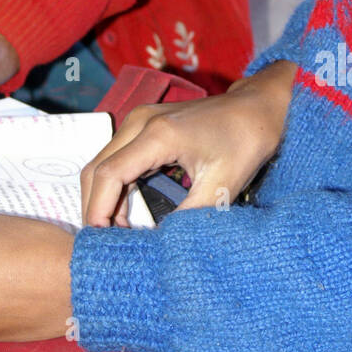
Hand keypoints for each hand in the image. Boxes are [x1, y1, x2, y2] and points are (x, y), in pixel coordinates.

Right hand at [81, 59, 297, 225]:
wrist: (257, 107)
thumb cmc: (245, 141)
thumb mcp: (221, 186)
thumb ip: (188, 216)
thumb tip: (160, 243)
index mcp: (158, 135)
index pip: (109, 175)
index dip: (98, 210)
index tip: (102, 240)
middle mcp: (140, 122)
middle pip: (96, 168)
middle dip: (94, 207)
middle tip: (107, 241)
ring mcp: (140, 119)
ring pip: (102, 162)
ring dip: (103, 197)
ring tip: (118, 231)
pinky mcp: (144, 124)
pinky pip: (116, 157)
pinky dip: (114, 185)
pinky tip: (127, 210)